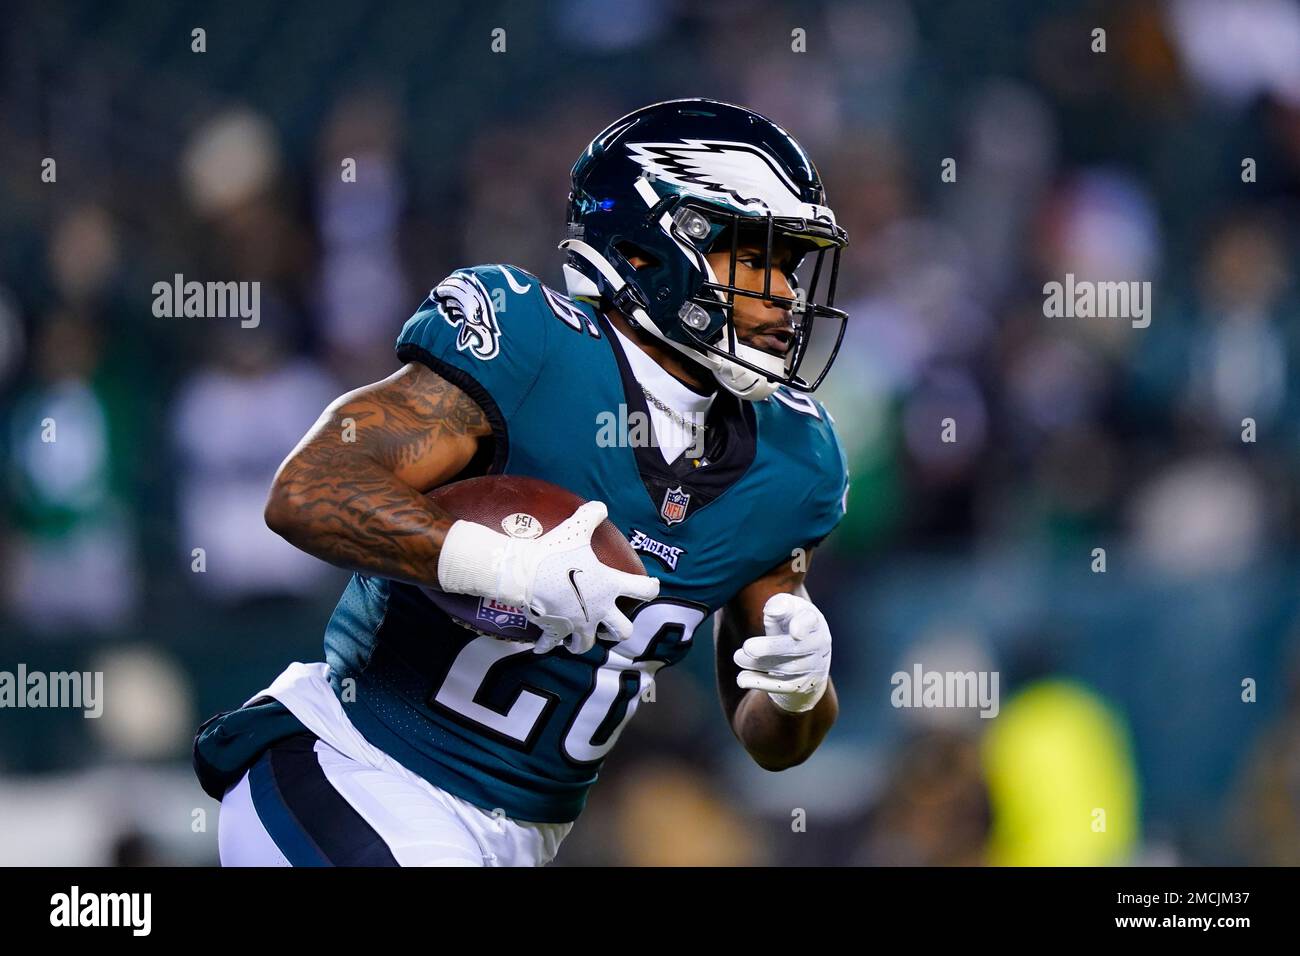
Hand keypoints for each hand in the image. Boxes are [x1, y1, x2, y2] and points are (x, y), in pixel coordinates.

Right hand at [437, 500, 658, 654]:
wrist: (524, 573)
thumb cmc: (554, 552)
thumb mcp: (576, 528)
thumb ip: (592, 515)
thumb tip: (601, 506)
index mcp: (609, 586)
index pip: (643, 590)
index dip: (651, 587)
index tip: (651, 586)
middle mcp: (598, 610)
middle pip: (622, 631)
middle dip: (619, 630)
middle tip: (611, 624)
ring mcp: (577, 624)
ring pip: (588, 644)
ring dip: (585, 642)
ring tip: (580, 637)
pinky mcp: (555, 631)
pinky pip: (551, 645)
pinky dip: (547, 646)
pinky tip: (543, 646)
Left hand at [733, 592, 830, 712]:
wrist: (803, 658)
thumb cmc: (788, 625)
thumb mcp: (785, 611)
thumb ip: (779, 606)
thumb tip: (772, 609)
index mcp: (814, 621)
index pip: (810, 621)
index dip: (803, 626)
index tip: (794, 632)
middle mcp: (818, 645)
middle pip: (796, 648)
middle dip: (771, 648)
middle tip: (747, 647)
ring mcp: (813, 668)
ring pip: (787, 669)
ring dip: (759, 664)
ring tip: (737, 656)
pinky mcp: (801, 686)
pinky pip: (781, 687)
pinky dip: (760, 682)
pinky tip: (742, 679)